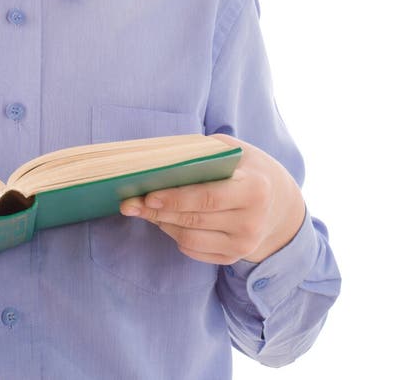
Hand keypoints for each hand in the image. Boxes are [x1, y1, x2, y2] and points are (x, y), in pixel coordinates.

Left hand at [119, 134, 305, 263]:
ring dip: (161, 224)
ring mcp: (243, 245)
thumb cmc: (247, 168)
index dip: (174, 199)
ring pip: (190, 238)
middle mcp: (251, 222)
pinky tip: (164, 220)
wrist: (280, 203)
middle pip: (194, 220)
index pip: (207, 198)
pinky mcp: (233, 258)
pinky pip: (194, 250)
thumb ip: (201, 153)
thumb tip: (160, 161)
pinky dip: (174, 235)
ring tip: (142, 209)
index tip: (147, 196)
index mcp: (253, 190)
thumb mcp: (233, 150)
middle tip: (129, 203)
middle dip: (157, 212)